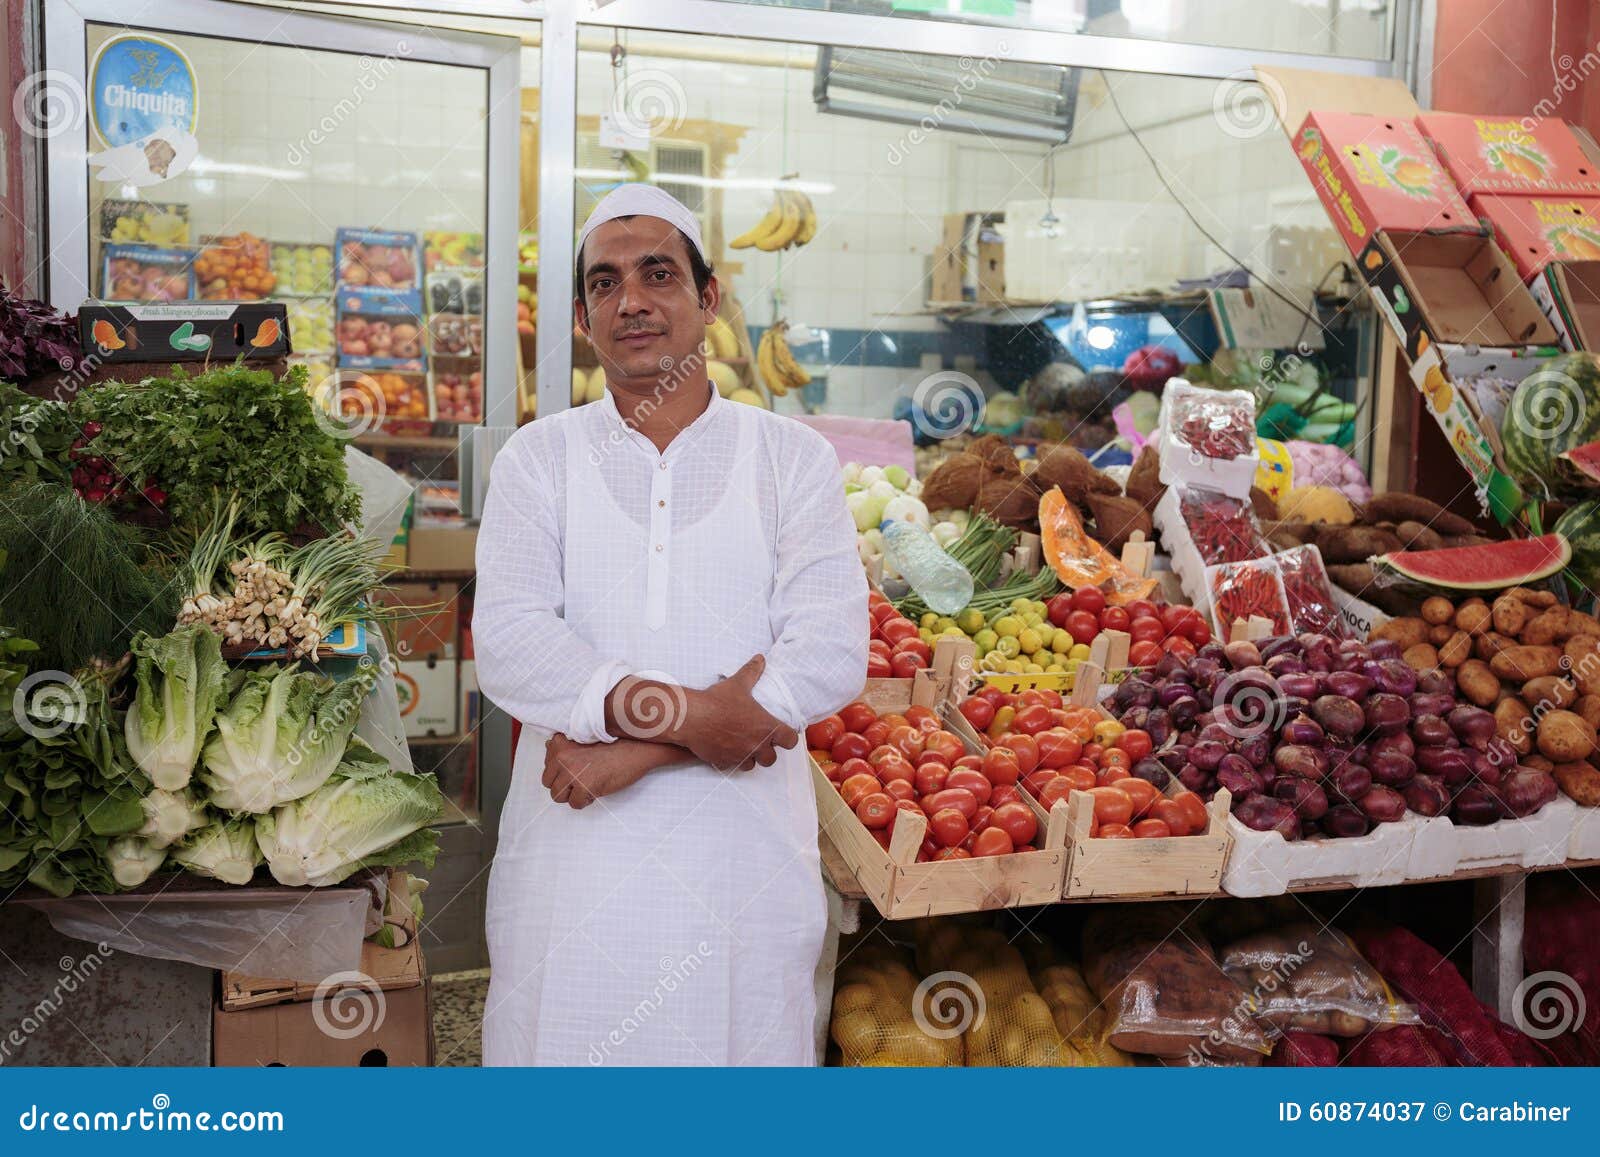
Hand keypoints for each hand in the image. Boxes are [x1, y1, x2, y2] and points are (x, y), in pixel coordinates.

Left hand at [542, 733, 682, 808]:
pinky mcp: (584, 787)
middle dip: (564, 785)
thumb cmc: (614, 745)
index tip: (576, 768)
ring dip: (572, 794)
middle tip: (582, 779)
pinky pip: (575, 804)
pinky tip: (596, 789)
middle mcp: (562, 757)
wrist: (637, 749)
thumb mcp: (584, 740)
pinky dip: (585, 801)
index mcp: (561, 745)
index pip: (547, 767)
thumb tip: (549, 754)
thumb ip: (565, 747)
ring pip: (557, 796)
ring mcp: (572, 773)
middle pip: (548, 783)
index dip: (561, 772)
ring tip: (589, 785)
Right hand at [675, 656, 799, 771]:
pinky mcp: (725, 762)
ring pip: (753, 765)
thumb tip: (760, 659)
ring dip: (751, 757)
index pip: (790, 740)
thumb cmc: (717, 701)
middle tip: (760, 739)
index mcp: (766, 727)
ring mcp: (741, 756)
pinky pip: (734, 766)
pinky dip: (733, 760)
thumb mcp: (738, 684)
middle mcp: (756, 745)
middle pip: (772, 758)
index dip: (788, 736)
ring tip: (744, 744)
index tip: (783, 732)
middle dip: (768, 750)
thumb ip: (752, 672)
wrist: (692, 718)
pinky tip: (728, 748)